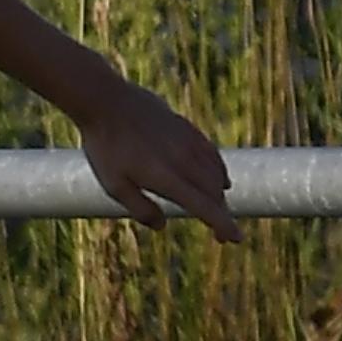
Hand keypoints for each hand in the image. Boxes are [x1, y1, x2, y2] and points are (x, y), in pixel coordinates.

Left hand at [78, 81, 239, 241]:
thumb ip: (140, 208)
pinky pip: (211, 153)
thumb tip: (162, 226)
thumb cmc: (105, 147)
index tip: (235, 238)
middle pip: (213, 192)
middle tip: (222, 234)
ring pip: (215, 173)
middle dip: (221, 214)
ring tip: (220, 208)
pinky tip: (219, 178)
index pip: (204, 206)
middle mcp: (184, 160)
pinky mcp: (186, 127)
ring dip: (220, 194)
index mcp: (167, 178)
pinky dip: (219, 170)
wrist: (107, 101)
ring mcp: (187, 141)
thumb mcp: (114, 186)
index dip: (222, 224)